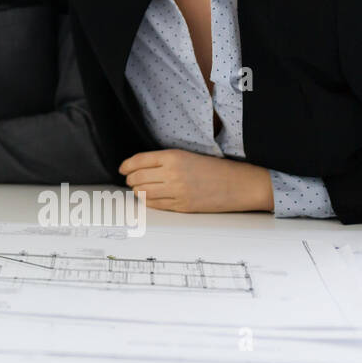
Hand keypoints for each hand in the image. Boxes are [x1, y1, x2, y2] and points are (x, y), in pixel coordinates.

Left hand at [118, 149, 273, 212]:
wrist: (239, 184)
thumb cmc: (215, 168)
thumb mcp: (188, 156)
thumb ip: (164, 160)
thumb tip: (140, 167)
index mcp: (174, 157)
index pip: (139, 160)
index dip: (126, 165)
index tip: (122, 168)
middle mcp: (173, 174)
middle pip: (138, 177)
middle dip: (130, 179)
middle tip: (130, 179)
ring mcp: (177, 192)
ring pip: (144, 193)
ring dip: (137, 191)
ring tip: (138, 188)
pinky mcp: (182, 206)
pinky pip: (156, 205)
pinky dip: (147, 201)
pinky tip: (148, 198)